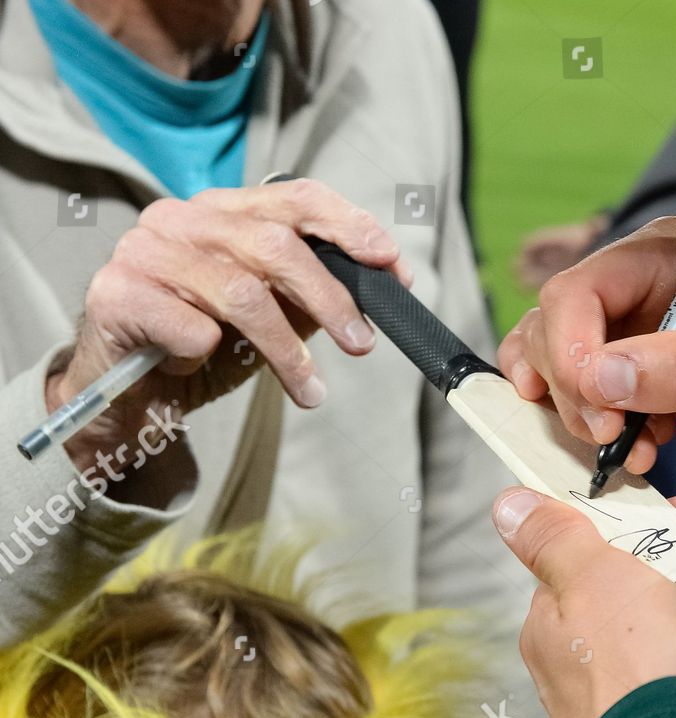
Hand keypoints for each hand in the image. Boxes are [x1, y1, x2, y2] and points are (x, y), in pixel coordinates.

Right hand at [48, 179, 412, 472]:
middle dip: (330, 298)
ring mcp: (143, 250)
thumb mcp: (272, 316)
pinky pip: (190, 326)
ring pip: (241, 293)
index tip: (391, 266)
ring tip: (310, 388)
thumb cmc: (203, 345)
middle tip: (361, 343)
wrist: (127, 392)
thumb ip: (315, 293)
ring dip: (286, 350)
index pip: (296, 198)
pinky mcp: (117, 293)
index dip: (350, 226)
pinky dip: (210, 352)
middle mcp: (181, 218)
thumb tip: (384, 280)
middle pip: (275, 245)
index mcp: (223, 211)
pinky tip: (203, 366)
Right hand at [499, 217, 675, 474]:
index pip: (577, 291)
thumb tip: (604, 379)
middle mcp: (627, 281)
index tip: (597, 407)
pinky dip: (588, 422)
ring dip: (577, 413)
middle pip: (553, 328)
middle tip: (613, 437)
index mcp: (659, 255)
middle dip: (574, 392)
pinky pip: (572, 390)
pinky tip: (635, 442)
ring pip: (553, 362)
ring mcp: (618, 323)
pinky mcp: (616, 363)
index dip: (569, 350)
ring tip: (630, 447)